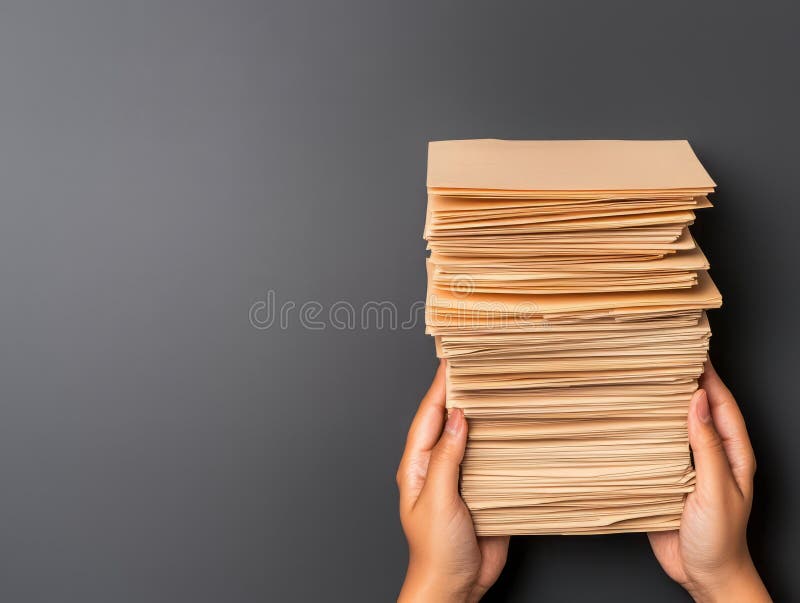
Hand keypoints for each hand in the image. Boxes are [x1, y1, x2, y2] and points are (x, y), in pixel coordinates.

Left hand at [396, 360, 508, 601]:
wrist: (456, 586)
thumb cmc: (434, 550)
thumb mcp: (437, 499)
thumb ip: (446, 457)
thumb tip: (457, 418)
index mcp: (417, 466)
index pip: (428, 416)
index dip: (439, 388)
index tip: (451, 362)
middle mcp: (438, 467)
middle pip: (449, 422)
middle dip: (461, 394)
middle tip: (478, 366)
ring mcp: (461, 478)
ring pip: (472, 438)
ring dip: (483, 416)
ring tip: (497, 389)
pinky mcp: (483, 491)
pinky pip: (492, 460)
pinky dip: (500, 442)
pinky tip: (513, 428)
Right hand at [648, 360, 769, 601]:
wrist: (703, 575)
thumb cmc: (720, 538)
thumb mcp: (716, 490)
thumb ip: (707, 446)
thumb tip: (697, 402)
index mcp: (733, 455)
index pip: (722, 405)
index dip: (710, 378)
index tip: (693, 352)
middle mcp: (710, 456)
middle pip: (698, 411)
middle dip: (685, 384)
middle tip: (663, 359)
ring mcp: (687, 468)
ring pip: (674, 428)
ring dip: (661, 407)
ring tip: (643, 381)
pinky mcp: (664, 480)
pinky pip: (654, 450)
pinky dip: (643, 433)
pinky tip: (628, 422)